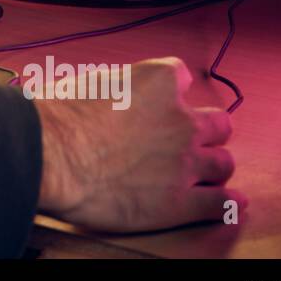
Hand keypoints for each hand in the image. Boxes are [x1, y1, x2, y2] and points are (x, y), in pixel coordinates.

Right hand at [33, 57, 244, 231]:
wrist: (51, 156)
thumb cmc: (58, 117)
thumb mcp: (89, 82)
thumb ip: (116, 88)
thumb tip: (111, 96)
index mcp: (158, 81)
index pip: (181, 76)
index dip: (171, 91)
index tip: (160, 102)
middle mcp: (180, 119)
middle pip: (218, 123)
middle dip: (204, 132)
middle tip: (186, 140)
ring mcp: (184, 162)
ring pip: (224, 163)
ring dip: (213, 167)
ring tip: (202, 174)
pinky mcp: (180, 202)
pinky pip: (220, 204)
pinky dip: (226, 204)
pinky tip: (228, 203)